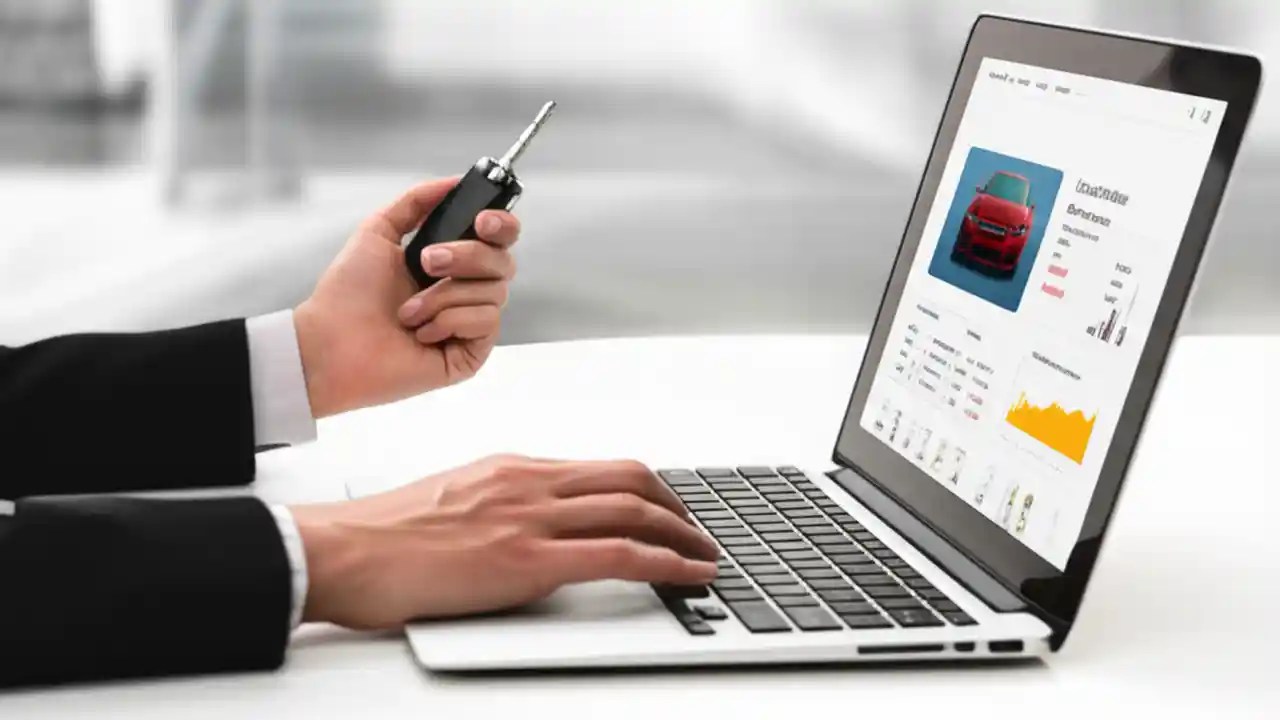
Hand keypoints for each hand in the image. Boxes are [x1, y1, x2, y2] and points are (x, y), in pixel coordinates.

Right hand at [290, 455, 718, 629]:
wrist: (342, 551)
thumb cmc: (383, 534)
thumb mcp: (452, 500)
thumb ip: (498, 505)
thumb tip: (529, 527)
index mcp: (511, 467)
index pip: (598, 467)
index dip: (645, 487)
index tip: (664, 507)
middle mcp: (529, 481)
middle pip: (630, 477)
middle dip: (675, 504)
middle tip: (695, 531)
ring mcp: (530, 517)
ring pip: (634, 507)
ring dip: (682, 532)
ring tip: (705, 555)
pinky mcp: (527, 559)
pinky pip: (618, 552)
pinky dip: (665, 561)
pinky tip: (687, 573)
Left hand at [294, 178, 519, 417]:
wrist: (332, 342)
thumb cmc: (347, 295)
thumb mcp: (378, 231)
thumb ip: (416, 201)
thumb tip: (453, 182)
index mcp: (449, 262)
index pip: (499, 238)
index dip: (501, 225)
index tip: (482, 220)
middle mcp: (464, 291)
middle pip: (503, 261)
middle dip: (466, 256)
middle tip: (426, 262)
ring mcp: (469, 324)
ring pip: (494, 292)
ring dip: (443, 296)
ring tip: (408, 311)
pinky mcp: (470, 354)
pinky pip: (486, 323)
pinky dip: (449, 321)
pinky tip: (422, 333)